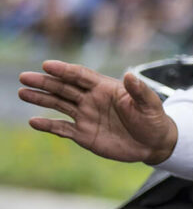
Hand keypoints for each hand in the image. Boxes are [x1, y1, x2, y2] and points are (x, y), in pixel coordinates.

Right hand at [18, 60, 177, 163]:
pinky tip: (34, 121)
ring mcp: (86, 116)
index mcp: (106, 88)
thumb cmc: (154, 119)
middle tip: (24, 77)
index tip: (47, 65)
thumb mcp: (150, 104)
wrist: (154, 143)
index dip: (65, 70)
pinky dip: (48, 125)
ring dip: (41, 99)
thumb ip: (139, 91)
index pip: (81, 76)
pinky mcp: (84, 134)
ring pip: (59, 104)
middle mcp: (92, 100)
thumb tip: (130, 76)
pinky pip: (62, 129)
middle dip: (45, 82)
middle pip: (64, 88)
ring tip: (22, 92)